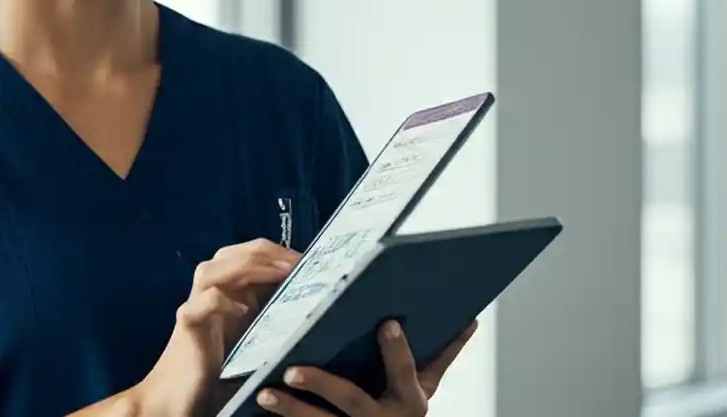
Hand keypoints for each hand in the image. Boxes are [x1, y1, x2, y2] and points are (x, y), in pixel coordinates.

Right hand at [132, 239, 301, 415]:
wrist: (180, 390)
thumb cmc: (220, 361)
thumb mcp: (252, 329)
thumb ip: (269, 307)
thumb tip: (307, 292)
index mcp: (224, 284)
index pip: (249, 252)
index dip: (279, 252)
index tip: (310, 261)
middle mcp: (206, 287)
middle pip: (233, 253)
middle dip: (269, 254)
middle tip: (299, 265)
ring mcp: (194, 303)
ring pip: (212, 270)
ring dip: (249, 267)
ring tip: (280, 275)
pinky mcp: (188, 323)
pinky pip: (204, 302)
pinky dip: (223, 300)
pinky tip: (244, 310)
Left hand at [255, 320, 477, 415]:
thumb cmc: (403, 413)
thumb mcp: (425, 387)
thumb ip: (442, 354)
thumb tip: (469, 317)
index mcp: (409, 401)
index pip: (405, 373)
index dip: (398, 351)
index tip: (387, 323)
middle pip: (351, 401)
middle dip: (322, 385)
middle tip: (293, 370)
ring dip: (291, 410)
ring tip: (265, 393)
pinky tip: (257, 409)